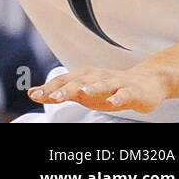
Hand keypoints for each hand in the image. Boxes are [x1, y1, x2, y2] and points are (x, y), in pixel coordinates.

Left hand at [28, 66, 170, 113]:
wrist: (145, 82)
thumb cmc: (108, 88)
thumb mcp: (83, 92)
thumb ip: (60, 92)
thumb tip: (34, 93)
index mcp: (83, 77)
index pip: (62, 82)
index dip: (48, 88)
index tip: (33, 94)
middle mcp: (96, 77)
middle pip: (78, 83)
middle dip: (65, 89)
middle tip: (52, 96)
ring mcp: (115, 83)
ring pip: (101, 85)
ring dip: (91, 88)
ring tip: (81, 93)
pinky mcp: (132, 91)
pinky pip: (125, 94)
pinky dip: (118, 97)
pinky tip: (113, 101)